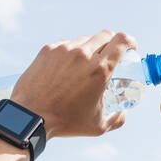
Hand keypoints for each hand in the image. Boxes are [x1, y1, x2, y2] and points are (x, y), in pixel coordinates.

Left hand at [9, 30, 138, 138]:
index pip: (122, 40)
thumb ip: (117, 118)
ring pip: (84, 40)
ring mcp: (63, 49)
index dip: (130, 41)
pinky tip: (65, 69)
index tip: (130, 47)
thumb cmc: (65, 123)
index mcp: (100, 69)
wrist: (30, 117)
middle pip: (105, 35)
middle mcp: (83, 54)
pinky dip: (69, 53)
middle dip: (110, 44)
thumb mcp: (98, 126)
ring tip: (82, 67)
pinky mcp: (48, 50)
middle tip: (107, 57)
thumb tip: (124, 112)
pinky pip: (64, 45)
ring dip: (89, 49)